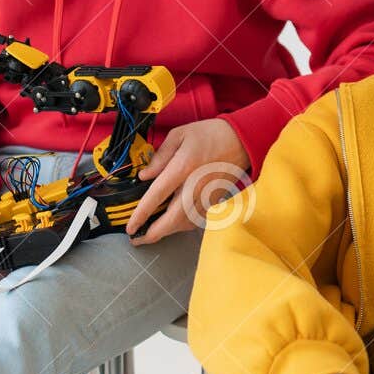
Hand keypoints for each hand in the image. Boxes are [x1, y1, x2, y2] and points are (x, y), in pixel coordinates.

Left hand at [125, 118, 250, 243]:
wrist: (243, 140)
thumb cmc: (212, 135)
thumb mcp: (180, 134)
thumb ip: (160, 155)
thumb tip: (145, 174)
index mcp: (183, 168)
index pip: (157, 195)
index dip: (141, 214)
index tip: (131, 225)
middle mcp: (195, 186)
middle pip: (172, 220)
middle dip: (153, 234)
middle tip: (138, 239)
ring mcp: (206, 196)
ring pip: (185, 224)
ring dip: (167, 232)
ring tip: (152, 233)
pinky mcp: (215, 200)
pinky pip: (196, 219)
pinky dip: (182, 226)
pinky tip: (173, 224)